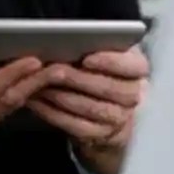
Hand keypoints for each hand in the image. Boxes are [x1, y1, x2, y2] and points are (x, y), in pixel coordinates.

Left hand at [27, 46, 148, 173]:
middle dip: (77, 79)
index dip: (111, 62)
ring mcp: (118, 118)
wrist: (106, 105)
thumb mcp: (104, 50)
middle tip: (52, 70)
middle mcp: (133, 95)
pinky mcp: (100, 135)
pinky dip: (53, 113)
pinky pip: (76, 126)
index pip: (134, 66)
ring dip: (61, 95)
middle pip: (108, 88)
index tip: (88, 58)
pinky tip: (37, 101)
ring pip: (90, 108)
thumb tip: (70, 37)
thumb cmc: (99, 67)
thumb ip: (95, 42)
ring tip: (40, 83)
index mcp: (137, 69)